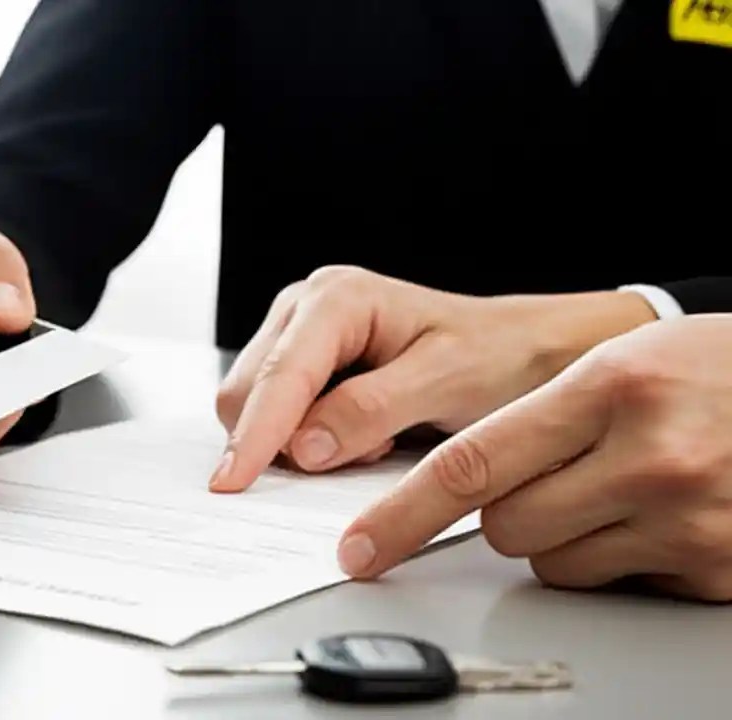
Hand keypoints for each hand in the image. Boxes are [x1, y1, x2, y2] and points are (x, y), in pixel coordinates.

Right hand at [210, 266, 657, 491]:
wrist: (526, 354)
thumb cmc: (497, 357)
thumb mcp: (446, 382)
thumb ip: (370, 410)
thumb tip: (303, 446)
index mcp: (335, 299)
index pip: (277, 376)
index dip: (253, 434)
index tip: (232, 483)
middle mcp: (304, 310)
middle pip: (246, 394)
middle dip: (285, 441)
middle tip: (368, 451)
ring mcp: (296, 339)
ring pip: (253, 411)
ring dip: (299, 444)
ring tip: (373, 439)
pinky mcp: (299, 370)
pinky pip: (273, 422)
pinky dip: (307, 444)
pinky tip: (360, 437)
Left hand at [340, 315, 731, 601]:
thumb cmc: (711, 372)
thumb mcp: (620, 365)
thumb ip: (538, 416)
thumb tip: (452, 483)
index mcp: (610, 388)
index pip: (473, 464)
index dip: (403, 514)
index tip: (359, 547)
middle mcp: (650, 457)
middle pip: (506, 528)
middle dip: (509, 510)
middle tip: (561, 473)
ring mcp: (688, 520)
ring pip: (554, 564)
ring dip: (565, 538)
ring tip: (620, 489)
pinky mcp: (716, 569)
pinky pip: (617, 585)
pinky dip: (620, 560)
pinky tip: (661, 516)